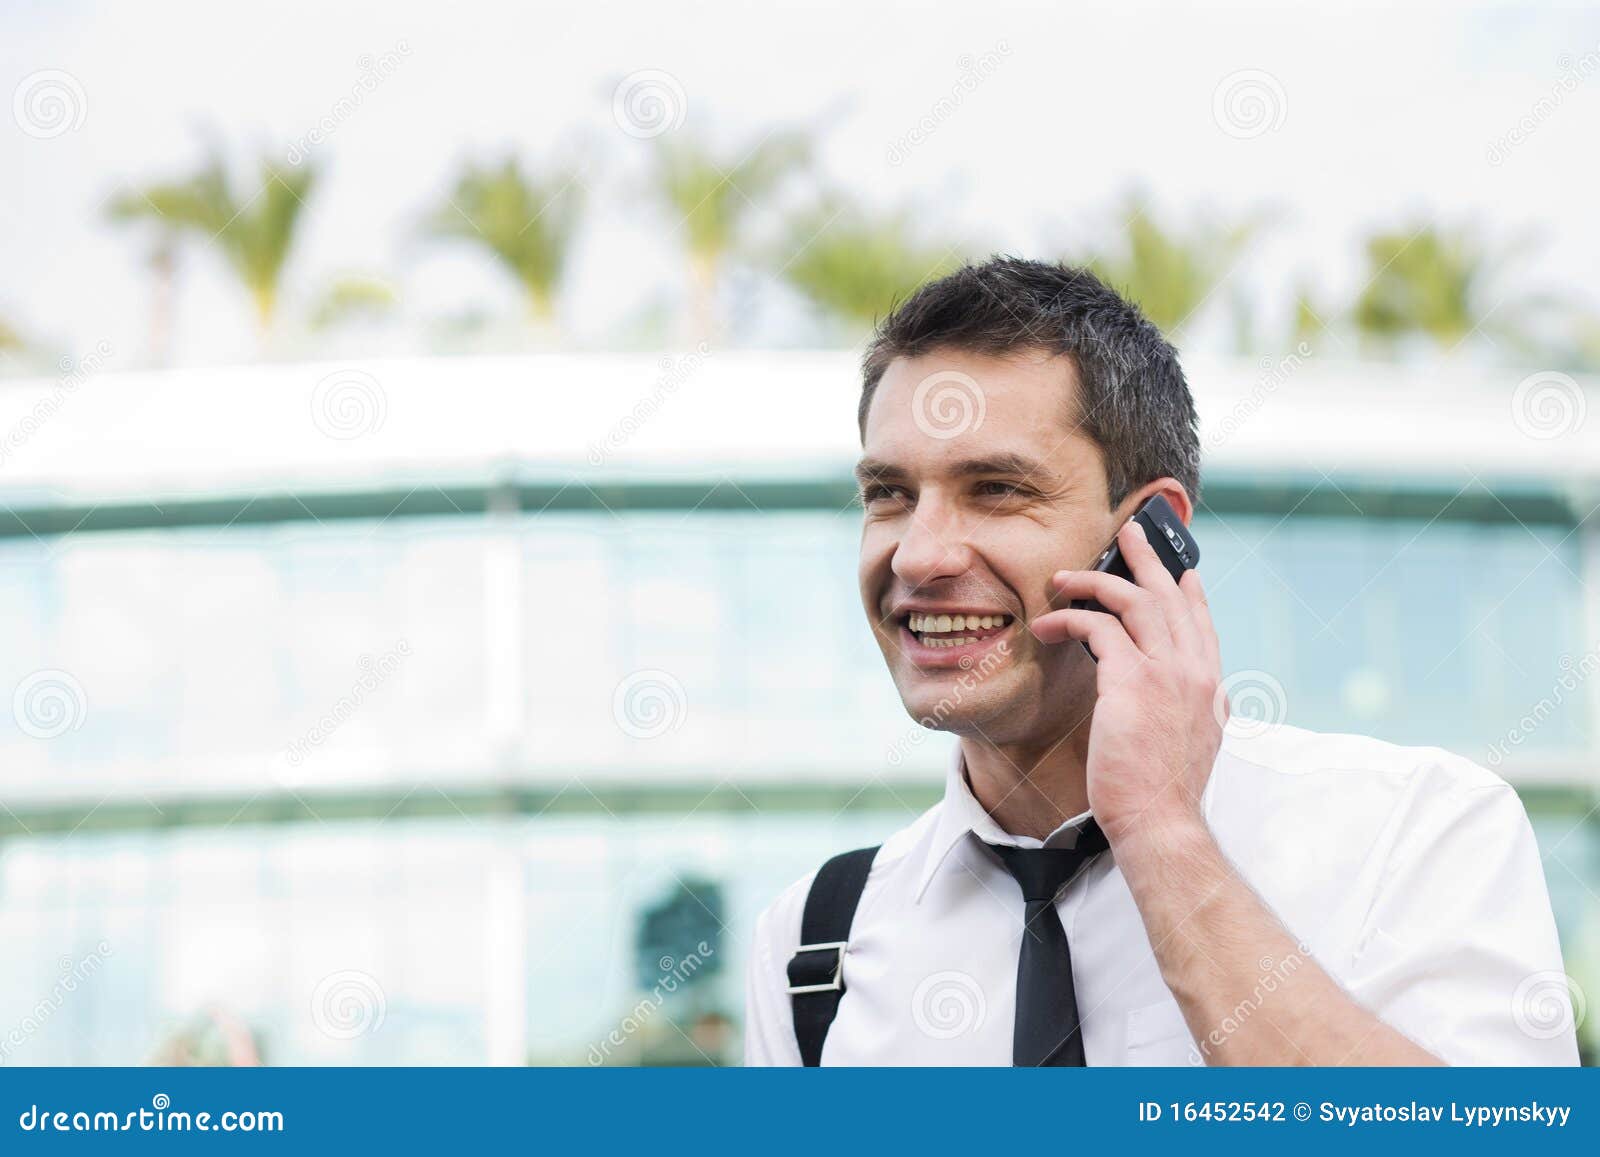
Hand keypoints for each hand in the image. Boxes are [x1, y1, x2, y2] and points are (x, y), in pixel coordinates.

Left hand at [1029, 518, 1226, 843]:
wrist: (1161, 821)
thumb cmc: (1165, 793)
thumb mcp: (1196, 743)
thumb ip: (1196, 710)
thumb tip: (1195, 697)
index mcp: (1210, 687)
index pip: (1201, 623)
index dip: (1187, 591)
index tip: (1178, 568)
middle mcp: (1195, 671)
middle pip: (1170, 596)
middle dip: (1146, 558)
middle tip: (1127, 532)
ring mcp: (1168, 673)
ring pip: (1133, 600)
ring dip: (1094, 581)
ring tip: (1063, 576)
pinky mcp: (1132, 681)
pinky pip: (1098, 628)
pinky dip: (1069, 620)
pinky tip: (1047, 626)